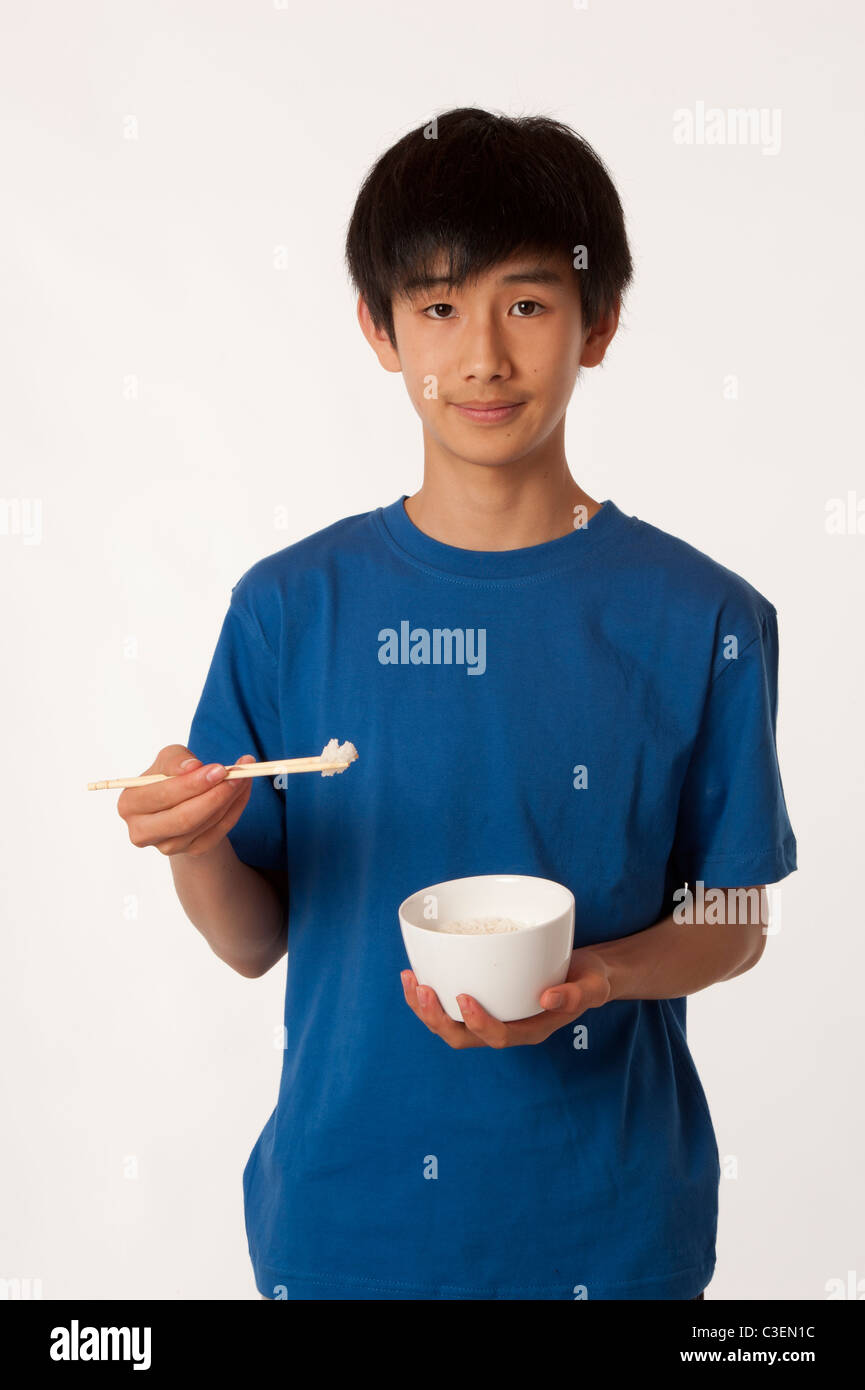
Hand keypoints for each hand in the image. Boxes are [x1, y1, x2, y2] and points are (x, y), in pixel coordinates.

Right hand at [117, 745, 257, 856]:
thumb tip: (193, 767)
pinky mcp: (192, 851)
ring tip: (243, 776)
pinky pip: (219, 832)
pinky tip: (242, 790)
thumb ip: (177, 760)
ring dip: (230, 799)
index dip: (192, 783)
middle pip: (184, 818)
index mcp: (130, 804)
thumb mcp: (167, 759)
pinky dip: (235, 809)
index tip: (219, 769)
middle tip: (236, 775)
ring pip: (205, 825)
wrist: (178, 802)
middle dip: (215, 795)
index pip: (162, 795)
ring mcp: (168, 846)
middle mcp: (143, 831)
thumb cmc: (168, 776)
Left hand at [400, 947, 611, 1048]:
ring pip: (448, 1025)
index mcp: (530, 1030)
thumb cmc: (587, 980)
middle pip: (463, 1038)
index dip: (477, 1023)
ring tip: (411, 979)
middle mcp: (505, 1028)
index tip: (464, 997)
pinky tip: (416, 973)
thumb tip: (547, 998)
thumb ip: (575, 995)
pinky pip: (447, 1006)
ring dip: (424, 1008)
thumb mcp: (592, 986)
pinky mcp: (481, 1000)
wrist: (583, 973)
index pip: (498, 1037)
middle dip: (438, 1018)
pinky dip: (428, 994)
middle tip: (424, 988)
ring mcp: (490, 1016)